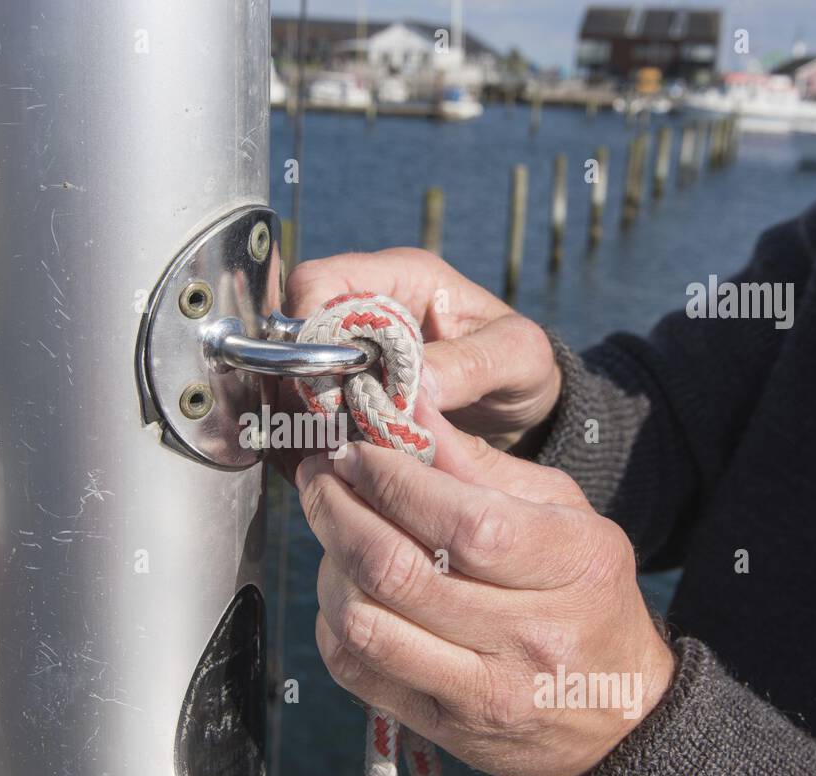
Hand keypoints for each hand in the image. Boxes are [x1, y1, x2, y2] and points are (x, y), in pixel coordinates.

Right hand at [284, 248, 561, 450]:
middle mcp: (367, 306)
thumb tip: (417, 385)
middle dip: (302, 380)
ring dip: (303, 412)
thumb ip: (472, 363)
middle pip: (294, 329)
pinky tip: (331, 458)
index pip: (320, 281)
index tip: (328, 383)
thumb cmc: (522, 365)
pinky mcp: (348, 390)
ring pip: (293, 373)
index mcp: (403, 278)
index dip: (309, 328)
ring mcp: (352, 349)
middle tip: (328, 427)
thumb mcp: (518, 358)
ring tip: (332, 449)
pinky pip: (307, 407)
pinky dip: (311, 433)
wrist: (522, 403)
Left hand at [294, 402, 674, 775]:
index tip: (356, 450)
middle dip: (337, 511)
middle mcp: (532, 636)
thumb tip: (409, 410)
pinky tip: (343, 588)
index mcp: (574, 566)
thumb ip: (481, 465)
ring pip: (365, 624)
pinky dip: (331, 620)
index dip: (391, 480)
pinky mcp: (445, 728)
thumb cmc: (584, 592)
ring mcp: (485, 692)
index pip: (462, 522)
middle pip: (397, 571)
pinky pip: (356, 670)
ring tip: (331, 530)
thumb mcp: (562, 514)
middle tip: (321, 477)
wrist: (621, 712)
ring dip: (327, 565)